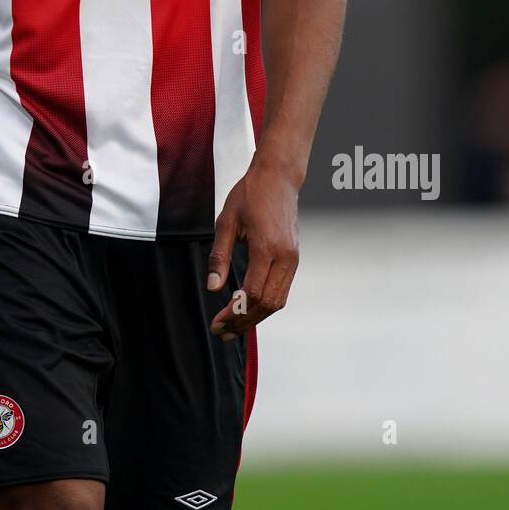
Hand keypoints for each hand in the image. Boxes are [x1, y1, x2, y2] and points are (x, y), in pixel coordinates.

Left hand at [206, 158, 299, 341]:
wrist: (278, 177)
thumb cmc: (249, 195)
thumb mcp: (226, 222)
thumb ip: (219, 256)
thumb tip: (213, 288)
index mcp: (267, 248)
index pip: (253, 293)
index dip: (234, 313)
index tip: (217, 323)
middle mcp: (285, 257)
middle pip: (268, 304)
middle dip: (244, 322)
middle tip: (222, 332)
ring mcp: (293, 259)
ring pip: (278, 301)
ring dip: (256, 317)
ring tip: (234, 326)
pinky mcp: (294, 258)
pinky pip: (282, 290)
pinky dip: (266, 304)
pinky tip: (248, 307)